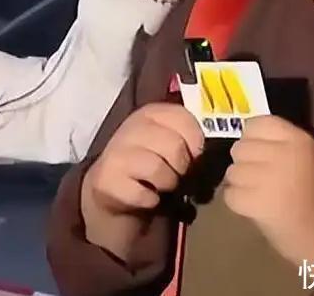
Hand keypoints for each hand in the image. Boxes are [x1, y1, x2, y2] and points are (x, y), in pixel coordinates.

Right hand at [81, 103, 204, 259]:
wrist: (112, 185)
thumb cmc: (150, 161)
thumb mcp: (168, 140)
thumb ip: (188, 137)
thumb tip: (205, 155)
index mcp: (151, 113)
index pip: (184, 118)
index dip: (196, 142)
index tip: (193, 155)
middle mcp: (132, 127)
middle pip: (175, 147)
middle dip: (182, 167)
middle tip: (175, 173)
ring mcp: (117, 152)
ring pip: (160, 171)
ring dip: (167, 184)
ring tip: (159, 184)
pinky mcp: (107, 179)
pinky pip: (144, 195)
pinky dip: (151, 200)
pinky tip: (145, 195)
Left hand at [224, 117, 313, 277]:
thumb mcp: (311, 158)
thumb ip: (282, 144)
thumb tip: (248, 140)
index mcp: (299, 139)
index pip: (257, 123)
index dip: (252, 139)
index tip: (259, 153)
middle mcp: (283, 154)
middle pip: (240, 148)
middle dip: (245, 164)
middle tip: (259, 180)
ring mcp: (269, 178)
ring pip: (232, 172)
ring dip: (240, 185)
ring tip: (258, 195)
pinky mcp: (257, 203)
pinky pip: (230, 195)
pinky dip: (238, 204)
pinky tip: (255, 210)